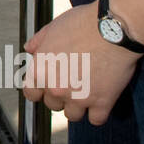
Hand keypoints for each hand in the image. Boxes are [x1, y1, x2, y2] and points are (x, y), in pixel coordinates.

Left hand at [21, 2, 140, 125]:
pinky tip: (101, 100)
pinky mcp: (102, 102)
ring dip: (79, 106)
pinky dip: (99, 113)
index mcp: (41, 71)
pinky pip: (96, 119)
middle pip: (53, 105)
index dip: (40, 89)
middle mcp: (56, 88)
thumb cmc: (85, 24)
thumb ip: (38, 41)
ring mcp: (79, 98)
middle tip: (73, 82)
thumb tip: (30, 49)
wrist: (114, 29)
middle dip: (61, 96)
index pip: (31, 94)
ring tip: (87, 91)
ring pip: (73, 115)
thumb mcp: (53, 27)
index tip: (47, 87)